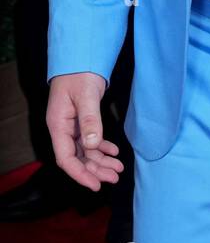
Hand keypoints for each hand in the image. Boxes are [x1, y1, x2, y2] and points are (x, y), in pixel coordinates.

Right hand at [46, 71, 123, 191]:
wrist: (81, 57)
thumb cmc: (79, 73)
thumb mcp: (86, 95)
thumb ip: (90, 120)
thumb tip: (93, 145)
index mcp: (58, 125)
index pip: (66, 158)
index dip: (79, 174)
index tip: (95, 185)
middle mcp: (63, 128)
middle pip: (77, 158)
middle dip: (95, 170)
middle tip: (114, 178)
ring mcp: (72, 126)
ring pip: (86, 151)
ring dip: (101, 161)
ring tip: (118, 169)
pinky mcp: (81, 121)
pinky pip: (91, 140)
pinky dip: (102, 147)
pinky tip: (114, 152)